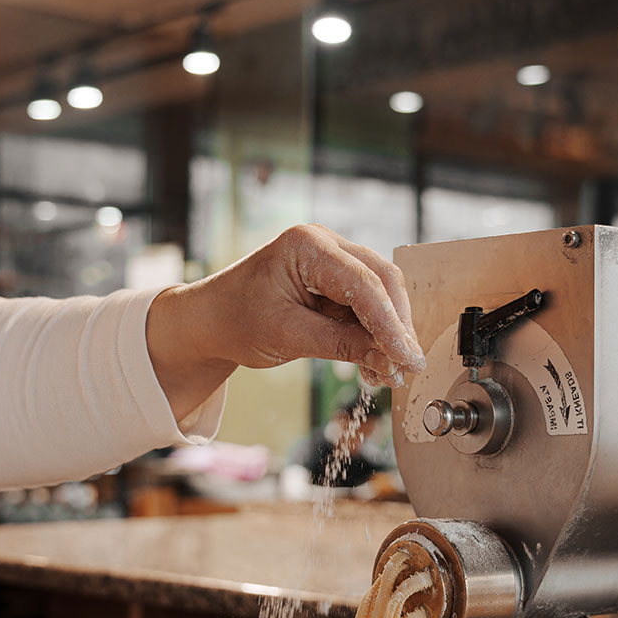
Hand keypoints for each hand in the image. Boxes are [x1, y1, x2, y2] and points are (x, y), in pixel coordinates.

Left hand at [147, 224, 425, 420]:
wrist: (208, 320)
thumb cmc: (235, 321)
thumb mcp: (288, 337)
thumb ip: (341, 344)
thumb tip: (388, 359)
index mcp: (307, 246)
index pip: (364, 285)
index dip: (392, 326)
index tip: (409, 359)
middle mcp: (325, 244)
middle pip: (382, 282)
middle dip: (397, 327)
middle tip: (406, 367)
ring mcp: (331, 259)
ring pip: (379, 294)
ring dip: (386, 334)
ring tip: (385, 373)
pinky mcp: (334, 280)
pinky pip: (365, 305)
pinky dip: (372, 335)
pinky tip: (372, 364)